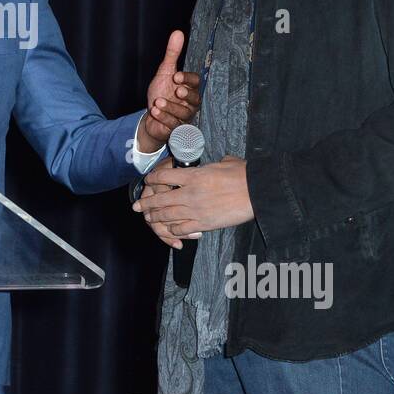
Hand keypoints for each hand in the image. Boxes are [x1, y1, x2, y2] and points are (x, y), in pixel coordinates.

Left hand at [132, 155, 252, 240]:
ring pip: (166, 216)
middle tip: (137, 207)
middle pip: (160, 199)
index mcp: (193, 176)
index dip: (152, 179)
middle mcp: (189, 194)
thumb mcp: (226, 162)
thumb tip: (219, 163)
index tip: (148, 181)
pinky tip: (169, 230)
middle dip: (146, 203)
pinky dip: (173, 230)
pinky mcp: (204, 224)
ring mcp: (195, 210)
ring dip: (155, 217)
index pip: (163, 176)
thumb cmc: (244, 175)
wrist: (257, 192)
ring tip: (148, 218)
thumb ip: (216, 164)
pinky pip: (181, 229)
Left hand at [136, 30, 200, 153]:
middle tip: (177, 90)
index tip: (176, 76)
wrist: (151, 115)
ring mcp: (183, 117)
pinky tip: (155, 112)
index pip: (196, 82)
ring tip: (158, 102)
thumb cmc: (162, 92)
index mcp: (189, 88)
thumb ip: (172, 54)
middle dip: (187, 95)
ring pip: (184, 114)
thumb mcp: (165, 72)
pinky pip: (174, 126)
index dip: (188, 79)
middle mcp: (190, 103)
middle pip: (196, 99)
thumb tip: (178, 32)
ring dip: (171, 107)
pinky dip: (165, 118)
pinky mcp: (175, 129)